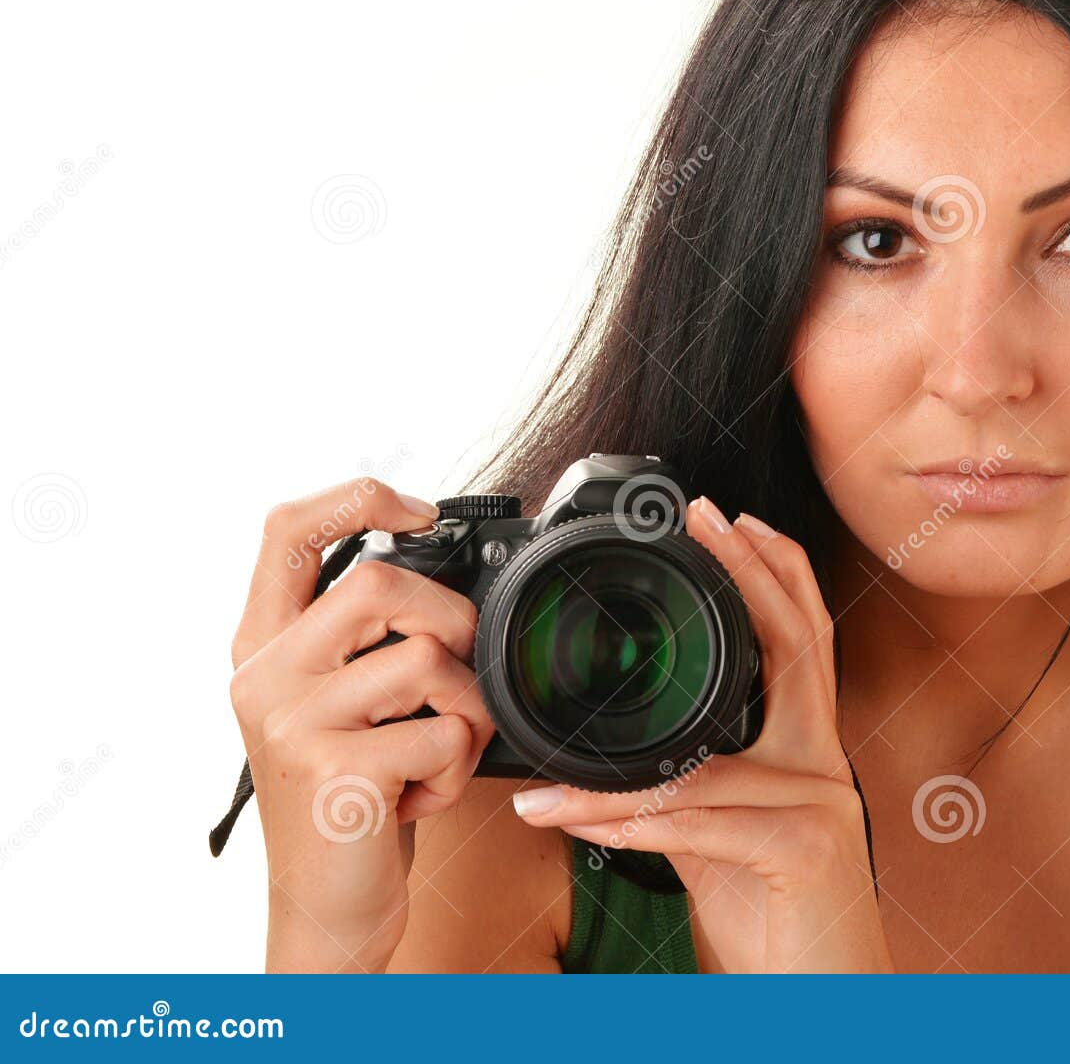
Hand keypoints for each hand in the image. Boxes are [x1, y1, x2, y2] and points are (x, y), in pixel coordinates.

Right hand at [228, 479, 494, 971]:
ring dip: (467, 710)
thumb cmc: (354, 795)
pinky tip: (420, 797)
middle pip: (382, 584)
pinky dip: (459, 768)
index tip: (418, 510)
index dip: (355, 496)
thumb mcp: (337, 705)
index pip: (287, 529)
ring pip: (429, 659)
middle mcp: (265, 675)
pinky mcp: (334, 775)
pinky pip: (446, 734)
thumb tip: (441, 566)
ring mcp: (293, 724)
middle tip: (457, 675)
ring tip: (437, 749)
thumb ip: (361, 639)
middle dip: (453, 622)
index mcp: (264, 644)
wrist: (328, 910)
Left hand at [513, 496, 892, 972]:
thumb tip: (619, 769)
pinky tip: (576, 817)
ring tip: (553, 763)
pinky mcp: (808, 848)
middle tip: (710, 518)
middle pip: (801, 642)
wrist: (820, 1001)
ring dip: (616, 765)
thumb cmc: (775, 916)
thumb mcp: (720, 840)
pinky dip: (628, 819)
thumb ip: (685, 790)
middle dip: (754, 570)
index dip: (776, 571)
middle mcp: (825, 763)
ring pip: (712, 756)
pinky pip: (700, 819)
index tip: (733, 520)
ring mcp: (824, 801)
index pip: (803, 638)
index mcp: (807, 750)